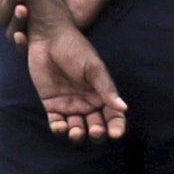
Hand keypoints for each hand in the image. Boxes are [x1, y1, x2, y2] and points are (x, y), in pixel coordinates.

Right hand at [0, 0, 106, 47]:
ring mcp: (35, 26)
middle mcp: (24, 12)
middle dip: (5, 6)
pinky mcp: (48, 37)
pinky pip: (30, 46)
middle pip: (2, 17)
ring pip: (12, 32)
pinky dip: (23, 42)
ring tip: (24, 9)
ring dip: (14, 22)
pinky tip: (22, 36)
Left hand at [26, 21, 126, 141]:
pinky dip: (59, 129)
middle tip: (96, 131)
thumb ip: (106, 89)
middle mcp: (88, 104)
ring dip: (78, 134)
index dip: (116, 127)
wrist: (49, 38)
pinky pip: (57, 123)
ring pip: (77, 129)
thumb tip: (123, 108)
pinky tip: (61, 127)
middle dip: (97, 133)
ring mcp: (70, 105)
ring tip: (76, 132)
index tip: (116, 134)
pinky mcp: (52, 105)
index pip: (113, 117)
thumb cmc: (75, 49)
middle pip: (96, 127)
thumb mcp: (93, 68)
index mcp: (102, 95)